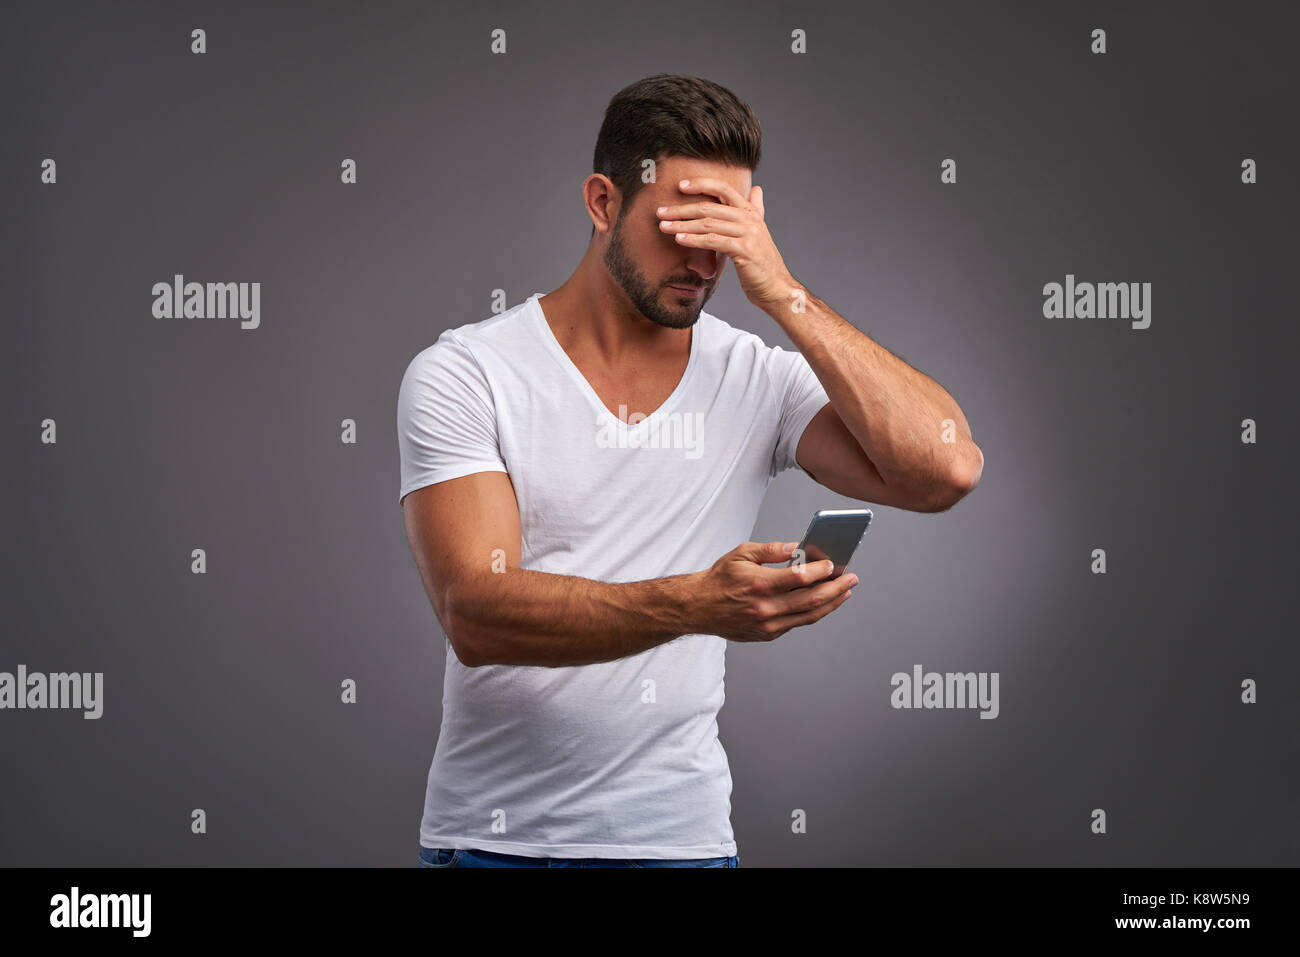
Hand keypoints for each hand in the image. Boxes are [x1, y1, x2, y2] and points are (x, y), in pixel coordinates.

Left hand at [656, 179, 796, 311]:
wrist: (776, 288)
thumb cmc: (762, 264)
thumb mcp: (758, 233)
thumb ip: (756, 210)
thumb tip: (757, 190)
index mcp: (751, 212)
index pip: (723, 188)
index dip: (701, 184)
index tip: (680, 185)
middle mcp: (750, 219)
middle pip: (710, 206)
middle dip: (681, 209)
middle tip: (661, 212)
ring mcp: (748, 233)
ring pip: (708, 224)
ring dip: (682, 225)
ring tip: (664, 226)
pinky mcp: (744, 250)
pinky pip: (713, 241)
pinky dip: (694, 240)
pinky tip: (679, 239)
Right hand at [691, 540, 857, 642]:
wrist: (698, 607)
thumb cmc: (720, 578)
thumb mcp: (742, 553)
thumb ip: (771, 550)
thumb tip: (798, 547)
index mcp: (759, 584)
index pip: (799, 578)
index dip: (820, 571)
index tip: (833, 564)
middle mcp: (766, 607)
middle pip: (812, 600)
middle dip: (836, 588)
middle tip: (851, 579)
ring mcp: (768, 624)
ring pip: (809, 616)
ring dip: (831, 603)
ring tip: (845, 593)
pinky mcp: (767, 634)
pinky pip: (797, 623)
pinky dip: (813, 612)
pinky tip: (823, 602)